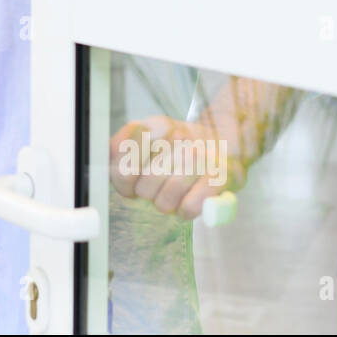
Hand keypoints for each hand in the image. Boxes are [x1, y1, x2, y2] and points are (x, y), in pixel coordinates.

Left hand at [109, 114, 245, 220]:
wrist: (227, 144)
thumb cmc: (180, 148)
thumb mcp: (151, 136)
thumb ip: (124, 147)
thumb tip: (109, 166)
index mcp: (158, 125)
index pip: (123, 154)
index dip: (122, 178)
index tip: (129, 182)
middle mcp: (181, 137)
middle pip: (143, 185)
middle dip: (145, 193)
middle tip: (154, 189)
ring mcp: (202, 157)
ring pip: (164, 200)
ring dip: (165, 204)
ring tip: (171, 195)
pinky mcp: (221, 178)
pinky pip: (188, 207)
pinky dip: (184, 211)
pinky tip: (186, 203)